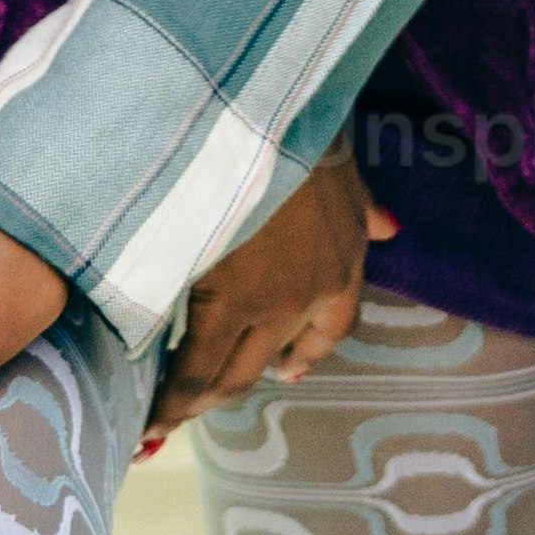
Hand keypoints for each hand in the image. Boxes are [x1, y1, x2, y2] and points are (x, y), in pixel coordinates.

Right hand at [150, 146, 393, 432]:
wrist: (270, 114)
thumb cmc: (299, 129)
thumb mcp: (345, 168)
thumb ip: (363, 206)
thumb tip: (391, 226)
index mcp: (344, 262)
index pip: (331, 329)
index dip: (306, 352)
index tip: (285, 369)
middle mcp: (311, 294)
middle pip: (266, 364)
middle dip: (230, 386)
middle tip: (195, 402)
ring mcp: (268, 303)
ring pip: (227, 376)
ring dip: (193, 402)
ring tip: (157, 420)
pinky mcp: (224, 300)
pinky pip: (192, 367)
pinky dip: (168, 397)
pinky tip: (143, 411)